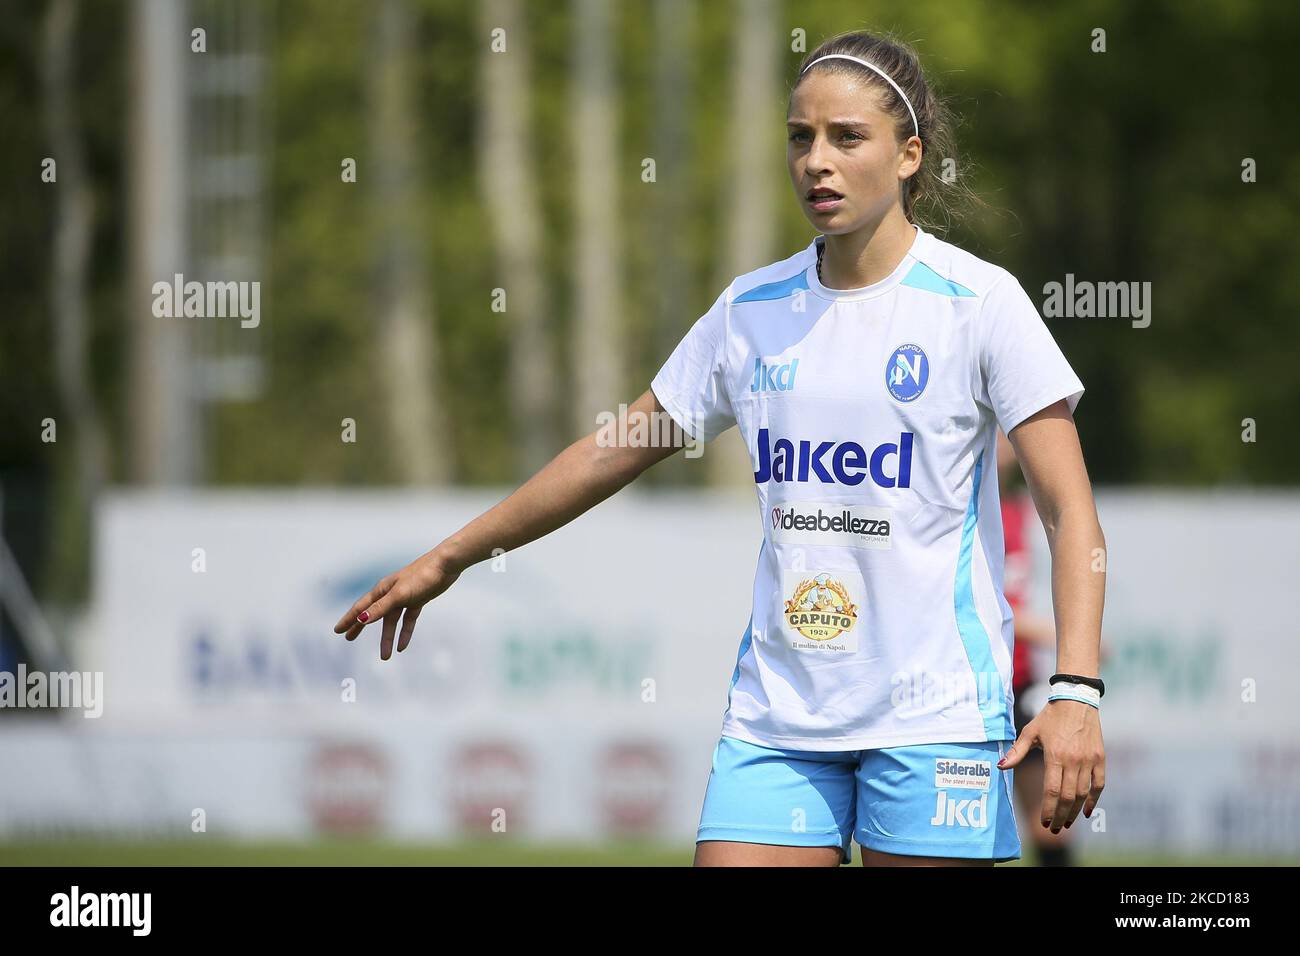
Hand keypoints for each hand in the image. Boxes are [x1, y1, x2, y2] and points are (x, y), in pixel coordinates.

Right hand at [332, 550, 460, 660]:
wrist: (446, 565)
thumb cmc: (422, 576)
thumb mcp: (400, 594)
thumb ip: (381, 608)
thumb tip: (362, 619)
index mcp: (382, 590)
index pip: (361, 607)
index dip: (349, 619)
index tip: (338, 630)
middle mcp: (390, 593)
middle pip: (372, 614)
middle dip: (360, 627)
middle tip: (349, 638)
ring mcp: (404, 597)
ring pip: (391, 621)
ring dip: (387, 638)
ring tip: (385, 656)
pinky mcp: (418, 600)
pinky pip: (408, 620)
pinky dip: (405, 633)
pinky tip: (402, 646)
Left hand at [998, 698, 1104, 832]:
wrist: (1076, 700)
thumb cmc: (1049, 717)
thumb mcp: (1030, 732)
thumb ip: (1017, 752)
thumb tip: (1000, 767)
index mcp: (1054, 756)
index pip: (1051, 791)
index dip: (1047, 809)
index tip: (1042, 821)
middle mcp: (1073, 760)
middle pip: (1068, 798)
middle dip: (1059, 816)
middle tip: (1053, 829)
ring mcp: (1088, 760)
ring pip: (1083, 794)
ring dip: (1074, 812)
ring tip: (1066, 823)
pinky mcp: (1100, 759)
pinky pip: (1099, 785)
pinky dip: (1094, 800)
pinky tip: (1087, 812)